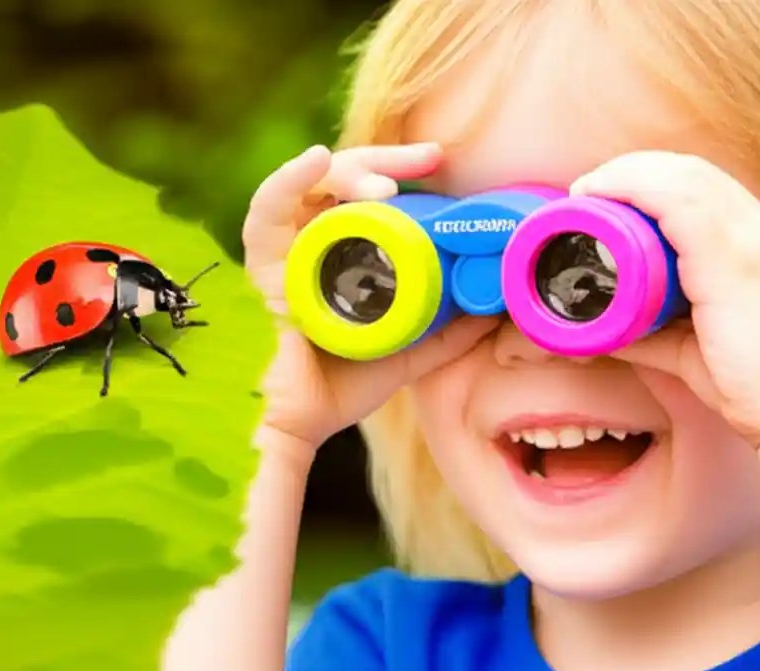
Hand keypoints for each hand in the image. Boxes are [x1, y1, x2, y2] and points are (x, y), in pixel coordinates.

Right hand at [243, 143, 498, 454]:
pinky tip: (315, 160)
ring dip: (350, 172)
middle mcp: (314, 242)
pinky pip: (267, 211)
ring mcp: (287, 249)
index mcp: (346, 252)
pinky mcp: (263, 264)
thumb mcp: (411, 353)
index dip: (401, 168)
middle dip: (388, 158)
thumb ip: (449, 335)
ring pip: (313, 185)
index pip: (369, 193)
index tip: (439, 162)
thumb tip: (496, 312)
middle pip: (345, 178)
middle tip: (429, 158)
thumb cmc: (343, 385)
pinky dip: (289, 180)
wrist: (301, 424)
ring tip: (385, 185)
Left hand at [570, 151, 759, 448]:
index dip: (654, 179)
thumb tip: (604, 330)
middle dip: (634, 169)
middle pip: (692, 171)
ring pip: (684, 178)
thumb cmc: (756, 390)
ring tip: (586, 193)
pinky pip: (681, 206)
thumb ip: (652, 334)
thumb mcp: (693, 350)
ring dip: (628, 175)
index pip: (707, 186)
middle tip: (587, 191)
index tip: (609, 194)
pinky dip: (637, 191)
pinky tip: (603, 197)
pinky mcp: (737, 262)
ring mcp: (755, 242)